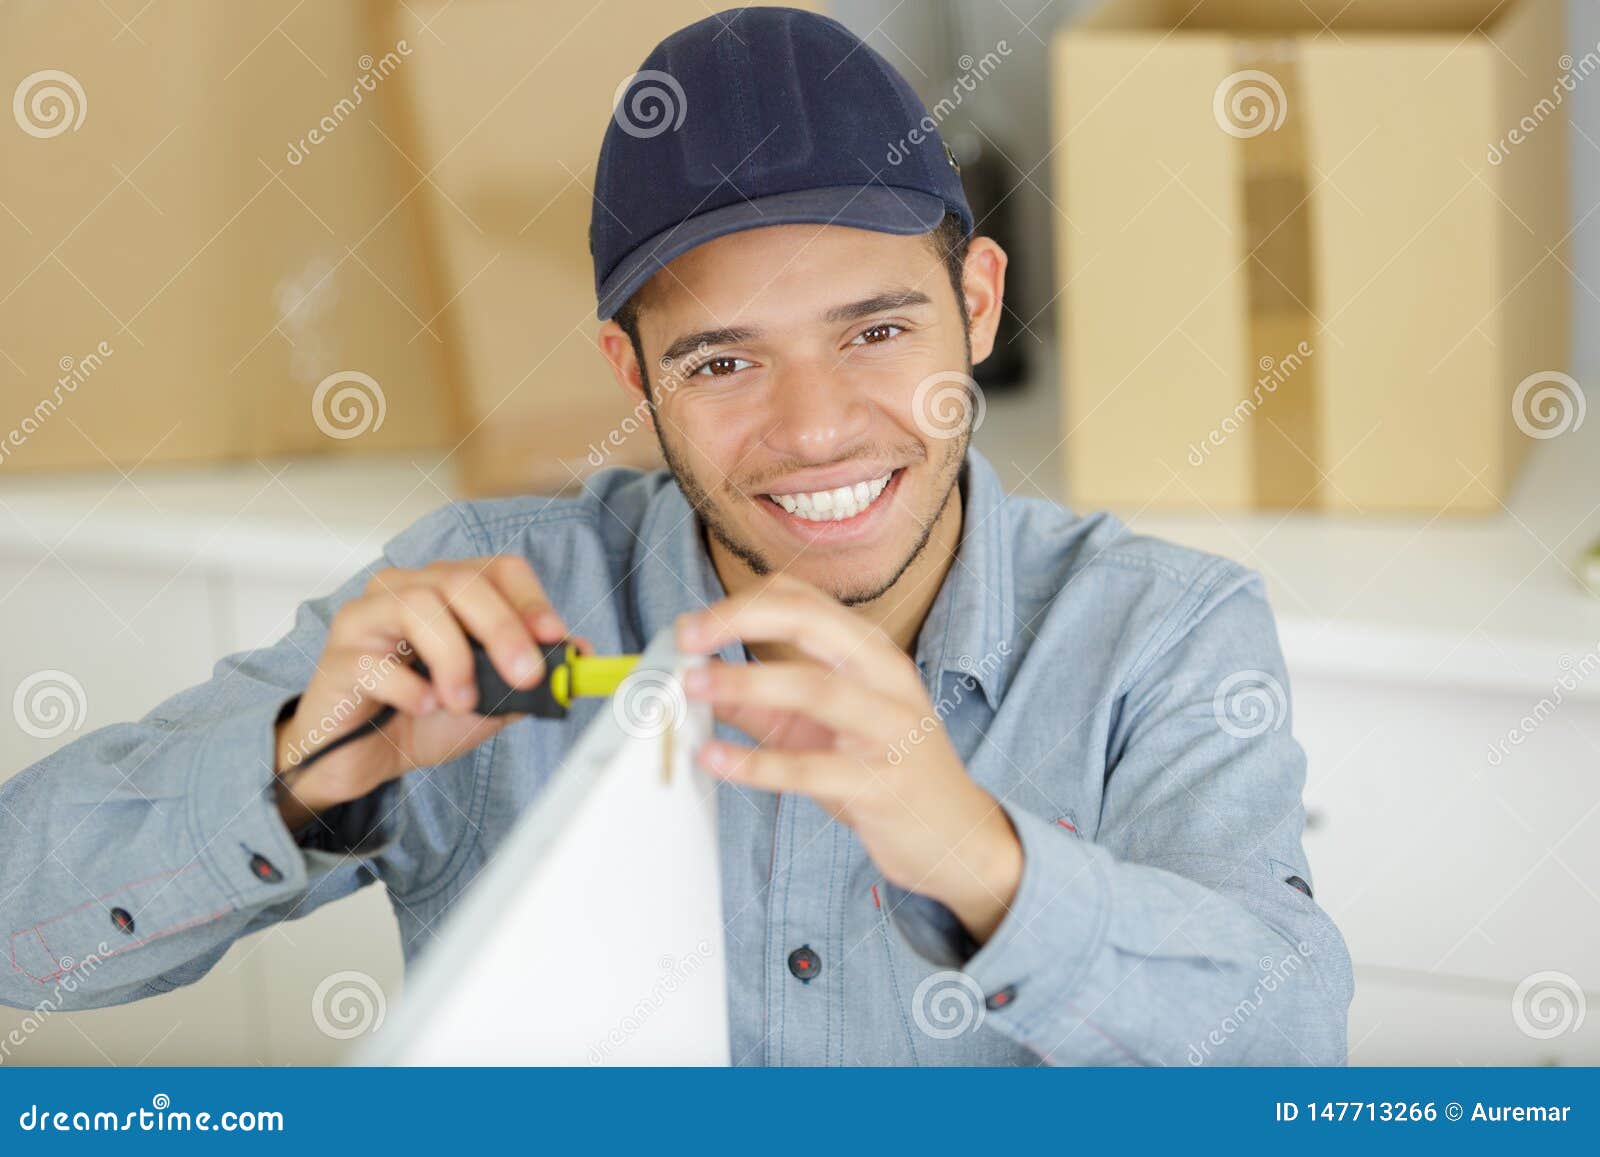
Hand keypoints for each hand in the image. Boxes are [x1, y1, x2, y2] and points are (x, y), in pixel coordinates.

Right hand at [273, 557, 570, 830]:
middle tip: (525, 674)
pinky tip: (423, 706)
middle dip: (502, 628)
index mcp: (447, 591)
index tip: (554, 637)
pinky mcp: (337, 659)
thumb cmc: (423, 716)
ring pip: (416, 605)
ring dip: (453, 655)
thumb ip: (530, 676)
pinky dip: (408, 687)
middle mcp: (405, 590)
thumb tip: (579, 654)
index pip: (497, 569)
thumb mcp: (490, 698)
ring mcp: (366, 619)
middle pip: (459, 580)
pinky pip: (374, 661)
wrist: (364, 759)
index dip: (530, 599)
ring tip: (463, 700)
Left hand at [676, 573, 1021, 942]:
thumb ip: (763, 706)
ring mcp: (889, 729)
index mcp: (870, 653)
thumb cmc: (884, 771)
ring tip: (694, 687)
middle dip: (743, 620)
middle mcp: (886, 678)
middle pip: (813, 623)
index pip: (803, 600)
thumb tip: (699, 684)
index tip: (693, 625)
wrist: (956, 836)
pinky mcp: (882, 784)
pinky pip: (812, 769)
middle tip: (687, 635)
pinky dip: (756, 762)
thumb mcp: (819, 730)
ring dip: (748, 681)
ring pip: (818, 688)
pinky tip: (714, 758)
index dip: (742, 603)